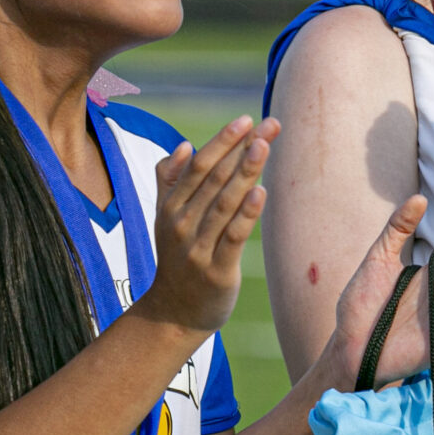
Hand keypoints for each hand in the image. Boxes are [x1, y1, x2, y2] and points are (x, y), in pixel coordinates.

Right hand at [136, 115, 277, 335]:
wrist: (172, 314)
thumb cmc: (177, 259)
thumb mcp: (164, 219)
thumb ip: (170, 182)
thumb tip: (182, 146)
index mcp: (171, 207)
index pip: (198, 166)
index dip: (222, 141)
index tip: (246, 119)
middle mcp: (182, 224)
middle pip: (215, 179)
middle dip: (242, 149)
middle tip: (269, 123)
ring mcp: (198, 248)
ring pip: (224, 203)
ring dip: (245, 173)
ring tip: (264, 146)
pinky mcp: (216, 270)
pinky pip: (233, 237)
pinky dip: (246, 214)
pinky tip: (261, 192)